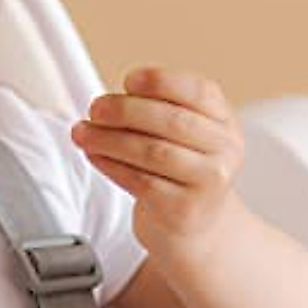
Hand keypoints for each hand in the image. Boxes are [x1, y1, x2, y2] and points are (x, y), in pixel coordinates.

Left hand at [71, 66, 244, 258]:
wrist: (197, 226)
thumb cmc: (182, 173)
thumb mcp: (185, 136)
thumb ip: (159, 111)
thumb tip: (111, 102)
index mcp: (225, 122)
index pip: (199, 91)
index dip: (162, 81)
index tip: (129, 80)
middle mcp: (225, 151)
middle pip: (172, 121)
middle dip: (125, 110)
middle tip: (96, 108)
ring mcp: (208, 182)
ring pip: (152, 151)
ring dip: (109, 139)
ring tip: (83, 133)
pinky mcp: (184, 209)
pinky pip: (141, 181)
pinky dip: (112, 165)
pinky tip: (95, 155)